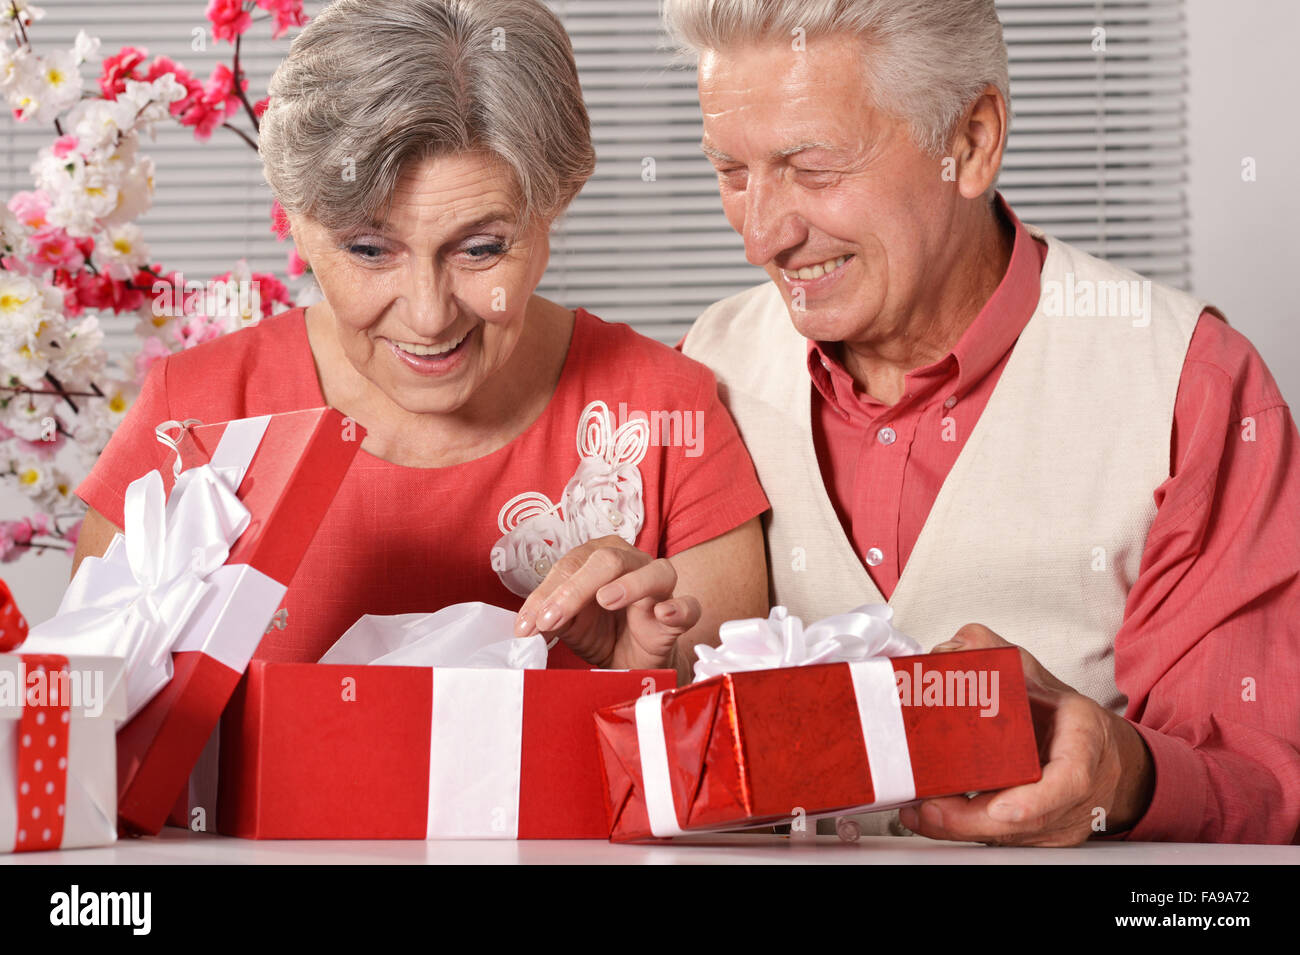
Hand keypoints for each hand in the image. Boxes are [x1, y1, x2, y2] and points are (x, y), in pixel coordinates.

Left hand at [513, 535, 700, 670]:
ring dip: (630, 584)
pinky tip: (662, 613)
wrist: (631, 661)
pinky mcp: (677, 615)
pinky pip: (687, 605)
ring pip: (653, 573)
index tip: (527, 625)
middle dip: (575, 589)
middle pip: (608, 561)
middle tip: (551, 619)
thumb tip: (524, 626)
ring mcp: (659, 587)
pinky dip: (678, 608)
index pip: (571, 565)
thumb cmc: (600, 631)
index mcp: (600, 558)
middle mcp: (632, 563)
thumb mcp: (568, 624)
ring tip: (605, 600)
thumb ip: (549, 618)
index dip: (547, 593)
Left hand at [897, 624, 1154, 846]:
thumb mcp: (1037, 676)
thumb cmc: (1068, 719)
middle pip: (1027, 821)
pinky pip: (1005, 840)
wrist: (1107, 758)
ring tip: (920, 814)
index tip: (1002, 807)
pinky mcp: (1040, 837)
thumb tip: (951, 648)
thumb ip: (993, 655)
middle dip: (974, 820)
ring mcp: (1059, 822)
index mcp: (1083, 747)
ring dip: (962, 829)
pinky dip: (968, 831)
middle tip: (931, 809)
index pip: (1068, 781)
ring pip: (1012, 837)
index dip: (1035, 801)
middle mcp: (1074, 795)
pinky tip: (933, 819)